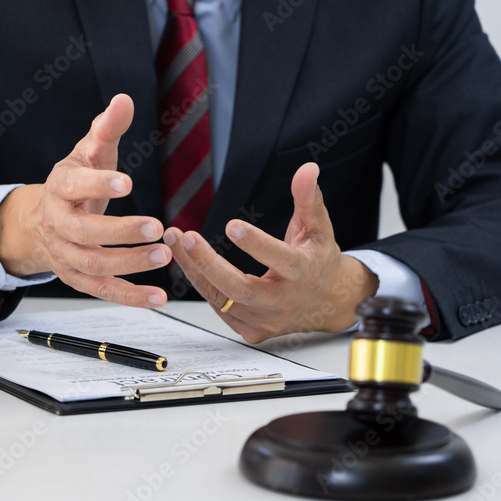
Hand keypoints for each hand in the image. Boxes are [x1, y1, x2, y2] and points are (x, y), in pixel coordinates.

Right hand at [0, 94, 170, 307]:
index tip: (129, 183)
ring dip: (130, 263)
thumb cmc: (75, 182)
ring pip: (93, 264)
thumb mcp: (88, 152)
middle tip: (157, 226)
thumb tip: (124, 100)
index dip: (98, 184)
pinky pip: (102, 291)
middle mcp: (57, 223)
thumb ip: (107, 129)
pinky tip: (158, 297)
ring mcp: (65, 253)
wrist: (41, 221)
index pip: (73, 185)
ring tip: (164, 255)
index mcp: (60, 187)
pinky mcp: (76, 278)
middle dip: (121, 231)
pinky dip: (130, 297)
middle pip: (84, 232)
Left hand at [164, 162, 378, 342]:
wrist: (326, 303)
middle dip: (208, 263)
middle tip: (186, 237)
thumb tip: (307, 169)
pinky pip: (219, 309)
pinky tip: (188, 262)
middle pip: (240, 288)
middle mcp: (284, 301)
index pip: (280, 259)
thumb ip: (308, 198)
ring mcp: (266, 320)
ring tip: (174, 242)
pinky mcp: (252, 331)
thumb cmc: (318, 260)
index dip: (255, 244)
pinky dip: (202, 285)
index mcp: (303, 272)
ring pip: (221, 299)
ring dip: (194, 270)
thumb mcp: (319, 227)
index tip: (231, 225)